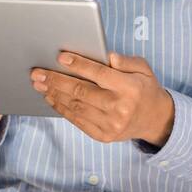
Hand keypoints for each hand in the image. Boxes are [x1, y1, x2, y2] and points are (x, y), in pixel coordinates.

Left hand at [32, 52, 174, 145]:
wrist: (155, 120)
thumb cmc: (144, 89)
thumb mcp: (143, 69)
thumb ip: (126, 61)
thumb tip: (107, 56)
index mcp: (130, 88)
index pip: (99, 74)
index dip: (79, 65)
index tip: (60, 57)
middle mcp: (119, 108)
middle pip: (81, 92)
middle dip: (56, 80)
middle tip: (37, 72)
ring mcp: (110, 124)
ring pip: (76, 107)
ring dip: (54, 94)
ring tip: (39, 83)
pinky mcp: (103, 136)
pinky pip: (77, 121)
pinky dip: (62, 109)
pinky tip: (51, 98)